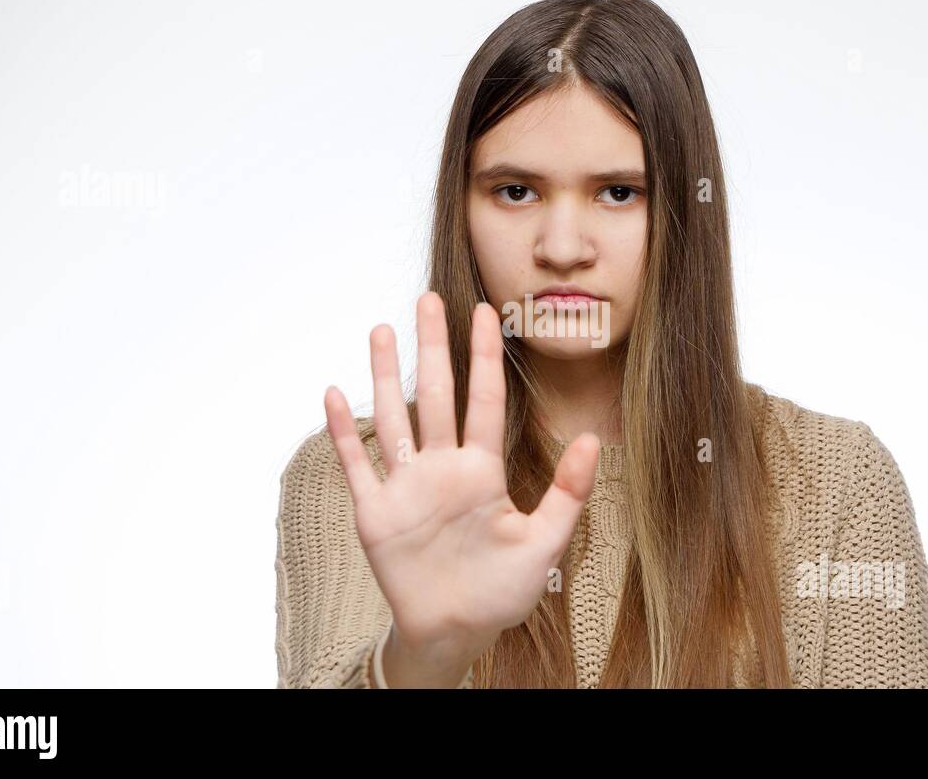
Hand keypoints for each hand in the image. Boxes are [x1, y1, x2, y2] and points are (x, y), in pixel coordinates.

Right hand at [323, 291, 600, 683]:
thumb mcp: (545, 543)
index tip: (487, 313)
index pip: (483, 401)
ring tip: (383, 330)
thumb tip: (592, 439)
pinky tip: (336, 394)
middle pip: (436, 394)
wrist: (456, 630)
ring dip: (387, 375)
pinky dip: (345, 432)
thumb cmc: (502, 591)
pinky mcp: (376, 511)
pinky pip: (357, 464)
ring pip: (395, 417)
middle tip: (428, 298)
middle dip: (433, 346)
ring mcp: (407, 486)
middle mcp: (442, 468)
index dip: (484, 357)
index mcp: (482, 471)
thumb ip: (568, 493)